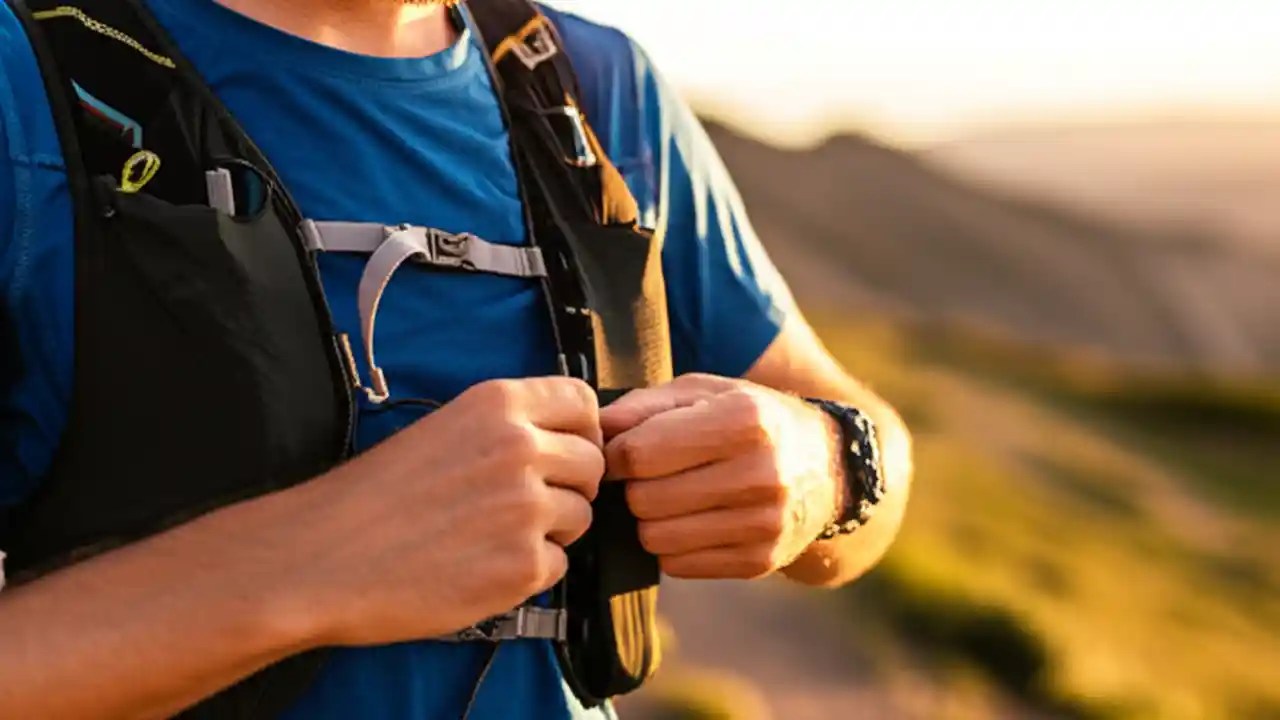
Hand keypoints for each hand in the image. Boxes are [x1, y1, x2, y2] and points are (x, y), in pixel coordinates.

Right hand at [292, 377, 603, 645]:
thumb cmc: (372, 496)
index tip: (567, 451)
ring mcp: (527, 508)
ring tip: (493, 537)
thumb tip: (563, 440)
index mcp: (498, 404)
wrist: (322, 557)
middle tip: (525, 506)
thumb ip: (504, 428)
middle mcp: (521, 448)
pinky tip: (482, 567)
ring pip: (582, 516)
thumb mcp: (442, 429)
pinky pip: (560, 565)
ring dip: (552, 531)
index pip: (583, 402)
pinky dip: (531, 572)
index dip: (583, 431)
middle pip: (592, 463)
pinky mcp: (523, 565)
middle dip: (570, 486)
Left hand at [600, 374, 841, 579]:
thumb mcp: (705, 393)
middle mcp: (762, 473)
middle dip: (634, 487)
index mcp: (744, 420)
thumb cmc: (750, 420)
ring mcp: (765, 523)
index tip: (622, 451)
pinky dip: (672, 545)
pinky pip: (678, 564)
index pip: (641, 453)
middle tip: (648, 476)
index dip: (617, 453)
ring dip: (649, 519)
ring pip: (656, 537)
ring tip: (670, 496)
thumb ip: (644, 406)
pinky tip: (693, 520)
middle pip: (644, 498)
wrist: (827, 470)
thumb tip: (593, 430)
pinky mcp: (760, 561)